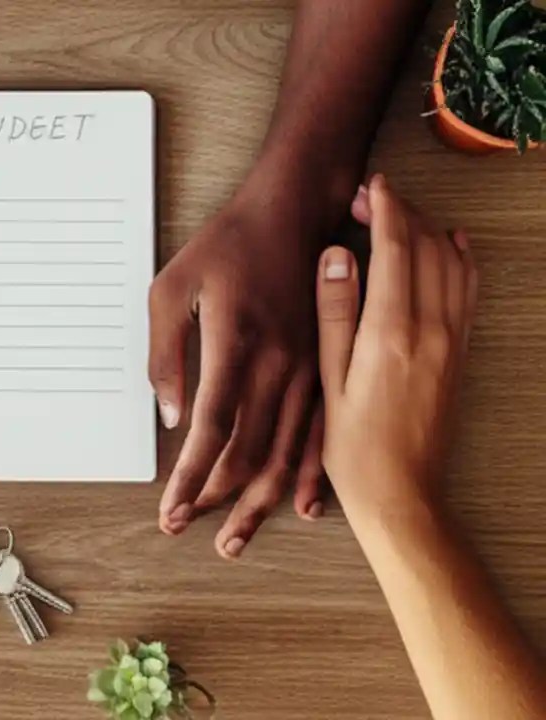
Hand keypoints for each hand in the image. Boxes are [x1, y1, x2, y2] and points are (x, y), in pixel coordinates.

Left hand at [148, 174, 327, 558]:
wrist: (296, 210)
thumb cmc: (227, 245)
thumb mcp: (171, 287)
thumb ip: (165, 354)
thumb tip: (168, 415)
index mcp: (236, 345)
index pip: (210, 429)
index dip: (191, 477)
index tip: (172, 511)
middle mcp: (278, 365)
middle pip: (249, 453)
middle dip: (216, 500)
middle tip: (186, 530)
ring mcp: (310, 370)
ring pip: (286, 453)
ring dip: (258, 501)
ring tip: (235, 539)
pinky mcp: (328, 368)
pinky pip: (321, 433)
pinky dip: (308, 475)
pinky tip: (300, 507)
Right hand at [317, 175, 476, 509]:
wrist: (401, 493)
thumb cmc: (353, 445)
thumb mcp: (328, 380)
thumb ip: (334, 314)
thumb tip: (335, 255)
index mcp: (391, 333)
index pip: (394, 249)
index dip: (385, 209)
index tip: (371, 185)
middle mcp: (430, 329)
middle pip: (426, 247)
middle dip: (403, 212)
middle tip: (373, 197)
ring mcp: (451, 341)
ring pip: (451, 264)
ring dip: (429, 230)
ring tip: (400, 215)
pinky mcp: (459, 353)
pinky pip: (469, 291)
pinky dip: (462, 259)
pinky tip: (452, 244)